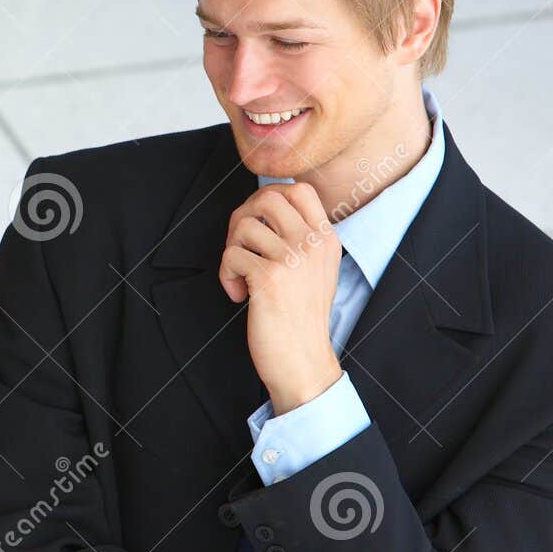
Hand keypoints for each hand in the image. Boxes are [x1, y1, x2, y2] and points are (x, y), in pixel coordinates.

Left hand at [219, 182, 343, 413]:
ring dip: (232, 250)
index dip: (268, 197)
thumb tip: (260, 209)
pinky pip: (231, 255)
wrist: (302, 362)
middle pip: (267, 197)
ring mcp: (293, 259)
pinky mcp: (269, 278)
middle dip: (242, 217)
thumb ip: (297, 238)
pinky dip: (226, 275)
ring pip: (244, 225)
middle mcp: (313, 243)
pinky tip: (238, 295)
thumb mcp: (313, 271)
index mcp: (326, 239)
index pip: (300, 189)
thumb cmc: (299, 320)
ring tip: (240, 277)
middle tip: (240, 246)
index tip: (258, 224)